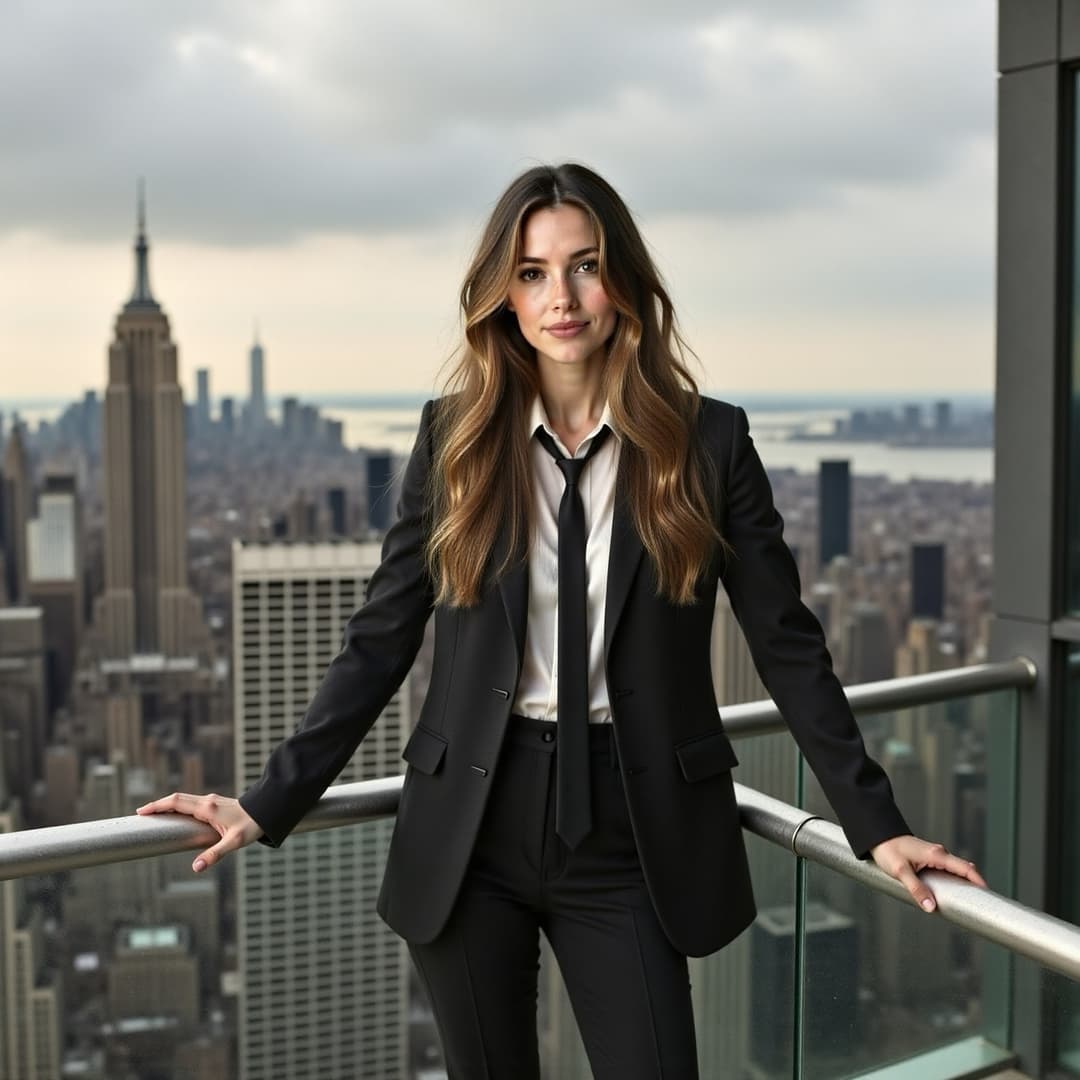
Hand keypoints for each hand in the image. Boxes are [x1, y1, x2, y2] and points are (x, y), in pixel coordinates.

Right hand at [136, 792, 263, 872]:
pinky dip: (179, 807)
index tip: (141, 812)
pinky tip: (177, 816)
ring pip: (184, 799)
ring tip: (155, 816)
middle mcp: (207, 801)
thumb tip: (196, 868)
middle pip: (176, 799)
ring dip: (168, 805)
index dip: (157, 806)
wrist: (268, 809)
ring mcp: (211, 800)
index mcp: (207, 808)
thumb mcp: (234, 842)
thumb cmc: (252, 825)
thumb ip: (214, 855)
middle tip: (142, 814)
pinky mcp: (215, 803)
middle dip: (158, 805)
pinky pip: (191, 803)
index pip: (176, 803)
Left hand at [870, 834, 987, 911]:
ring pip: (955, 871)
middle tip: (981, 904)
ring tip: (967, 903)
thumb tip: (930, 907)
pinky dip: (953, 881)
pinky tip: (950, 893)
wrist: (877, 836)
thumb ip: (916, 889)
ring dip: (963, 884)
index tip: (990, 896)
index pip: (966, 868)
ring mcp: (935, 856)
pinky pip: (947, 871)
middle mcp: (939, 853)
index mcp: (936, 854)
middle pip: (964, 870)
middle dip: (974, 885)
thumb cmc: (888, 850)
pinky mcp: (929, 859)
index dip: (979, 881)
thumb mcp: (900, 871)